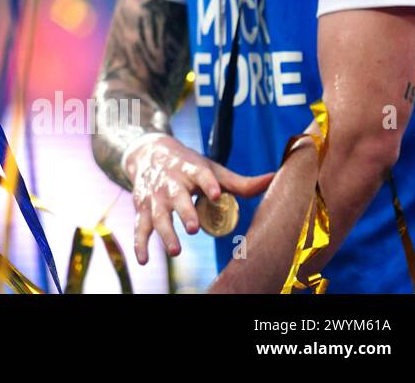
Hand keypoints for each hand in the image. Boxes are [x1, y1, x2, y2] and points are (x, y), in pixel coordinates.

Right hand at [124, 134, 273, 264]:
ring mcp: (155, 196)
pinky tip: (144, 261)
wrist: (148, 153)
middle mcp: (171, 183)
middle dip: (184, 213)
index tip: (216, 194)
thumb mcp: (211, 170)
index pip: (201, 175)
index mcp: (191, 170)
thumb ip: (240, 182)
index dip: (208, 184)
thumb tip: (275, 179)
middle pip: (177, 198)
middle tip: (193, 228)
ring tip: (175, 252)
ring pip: (158, 216)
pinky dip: (140, 244)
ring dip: (165, 233)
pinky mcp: (142, 208)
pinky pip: (140, 227)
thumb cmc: (188, 166)